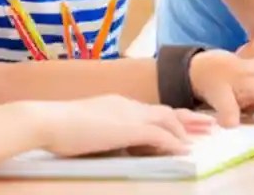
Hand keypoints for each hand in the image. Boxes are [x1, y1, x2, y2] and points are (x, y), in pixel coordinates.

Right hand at [36, 96, 214, 156]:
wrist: (46, 120)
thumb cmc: (57, 127)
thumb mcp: (85, 127)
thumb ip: (102, 131)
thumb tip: (109, 142)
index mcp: (116, 104)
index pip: (150, 110)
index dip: (169, 117)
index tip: (183, 123)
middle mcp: (126, 105)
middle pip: (165, 110)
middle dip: (187, 118)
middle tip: (208, 125)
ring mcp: (128, 114)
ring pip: (167, 119)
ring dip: (187, 129)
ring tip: (204, 137)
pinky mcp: (128, 128)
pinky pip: (159, 135)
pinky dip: (174, 142)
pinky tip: (184, 150)